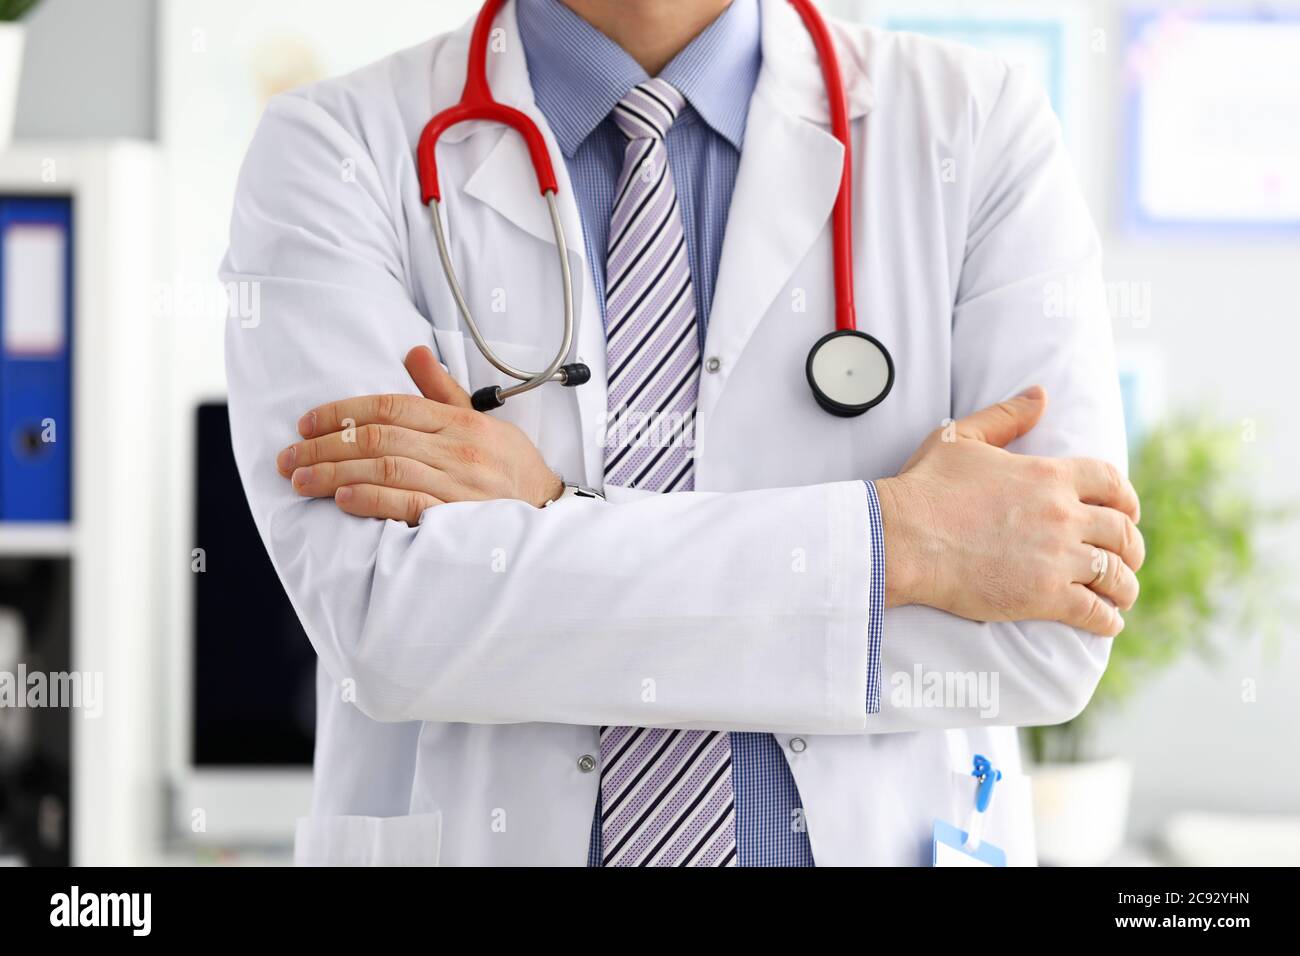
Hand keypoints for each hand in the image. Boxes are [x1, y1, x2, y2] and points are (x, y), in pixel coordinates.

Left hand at [277, 347, 562, 524]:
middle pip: (378, 437)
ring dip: (335, 474)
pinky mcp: (458, 518)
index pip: (391, 406)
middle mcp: (456, 447)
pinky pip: (409, 504)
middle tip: (287, 457)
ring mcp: (457, 482)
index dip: (343, 410)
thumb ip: (443, 391)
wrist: (551, 512)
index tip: (305, 423)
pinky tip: (343, 500)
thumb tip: (413, 352)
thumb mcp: (483, 420)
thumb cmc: (512, 467)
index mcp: (458, 421)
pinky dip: (372, 500)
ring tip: (301, 480)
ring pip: (385, 468)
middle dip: (324, 445)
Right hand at [874, 386, 1142, 636]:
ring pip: (1114, 574)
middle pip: (1121, 531)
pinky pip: (1093, 611)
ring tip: (1122, 595)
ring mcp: (1056, 557)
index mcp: (1049, 475)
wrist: (902, 537)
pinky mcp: (1043, 596)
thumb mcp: (962, 437)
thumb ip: (1006, 416)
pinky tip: (1108, 623)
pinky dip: (1107, 620)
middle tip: (1127, 557)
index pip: (1111, 482)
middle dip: (1131, 546)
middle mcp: (1062, 515)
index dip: (1126, 499)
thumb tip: (1040, 394)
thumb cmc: (925, 487)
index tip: (1128, 512)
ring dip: (1125, 586)